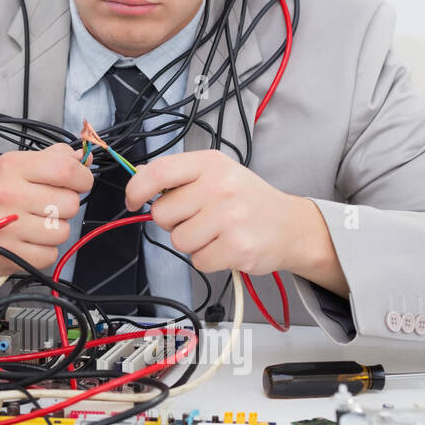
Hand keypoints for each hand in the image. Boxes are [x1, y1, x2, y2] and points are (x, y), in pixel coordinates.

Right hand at [0, 143, 93, 274]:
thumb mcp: (17, 165)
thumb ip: (51, 158)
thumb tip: (82, 159)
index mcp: (12, 166)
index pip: (67, 170)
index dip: (83, 178)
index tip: (79, 183)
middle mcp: (8, 195)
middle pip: (69, 203)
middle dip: (65, 205)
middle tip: (48, 206)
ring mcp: (6, 228)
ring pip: (63, 232)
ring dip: (56, 229)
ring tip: (37, 224)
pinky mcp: (8, 255)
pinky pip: (50, 255)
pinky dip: (46, 250)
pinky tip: (31, 241)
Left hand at [124, 149, 348, 292]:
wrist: (292, 226)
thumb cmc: (247, 200)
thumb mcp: (217, 174)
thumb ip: (179, 175)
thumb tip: (139, 175)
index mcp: (210, 164)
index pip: (157, 172)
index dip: (136, 189)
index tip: (133, 201)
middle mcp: (220, 187)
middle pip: (162, 213)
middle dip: (173, 221)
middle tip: (199, 218)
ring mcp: (230, 218)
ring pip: (178, 240)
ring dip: (192, 242)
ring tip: (216, 232)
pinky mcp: (237, 248)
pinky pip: (197, 261)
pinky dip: (207, 258)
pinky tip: (226, 246)